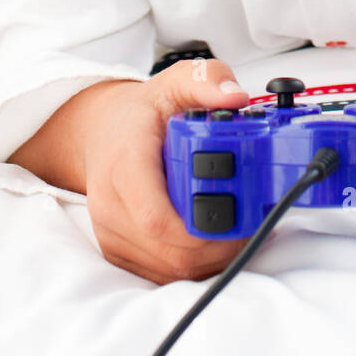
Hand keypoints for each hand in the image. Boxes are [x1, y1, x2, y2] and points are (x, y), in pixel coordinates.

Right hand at [82, 59, 250, 284]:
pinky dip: (197, 264)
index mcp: (125, 164)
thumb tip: (235, 97)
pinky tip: (217, 241)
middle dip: (220, 244)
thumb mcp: (175, 82)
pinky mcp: (120, 250)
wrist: (102, 132)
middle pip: (172, 250)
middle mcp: (112, 204)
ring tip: (241, 229)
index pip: (156, 217)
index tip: (239, 215)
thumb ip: (206, 81)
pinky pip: (163, 274)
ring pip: (171, 268)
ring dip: (213, 256)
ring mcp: (113, 232)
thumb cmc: (143, 113)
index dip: (201, 227)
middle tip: (253, 223)